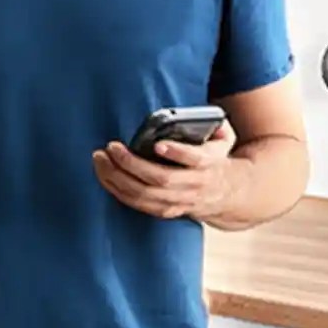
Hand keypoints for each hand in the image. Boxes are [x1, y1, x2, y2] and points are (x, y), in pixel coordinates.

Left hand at [92, 120, 238, 220]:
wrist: (227, 196)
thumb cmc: (215, 161)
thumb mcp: (221, 142)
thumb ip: (215, 127)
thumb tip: (210, 117)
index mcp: (208, 164)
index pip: (195, 159)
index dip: (177, 153)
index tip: (159, 145)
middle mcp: (193, 185)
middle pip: (160, 178)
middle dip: (131, 163)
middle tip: (111, 147)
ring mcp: (179, 201)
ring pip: (144, 194)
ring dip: (118, 177)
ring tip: (100, 159)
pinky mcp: (166, 211)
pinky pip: (138, 204)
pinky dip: (118, 190)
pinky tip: (104, 175)